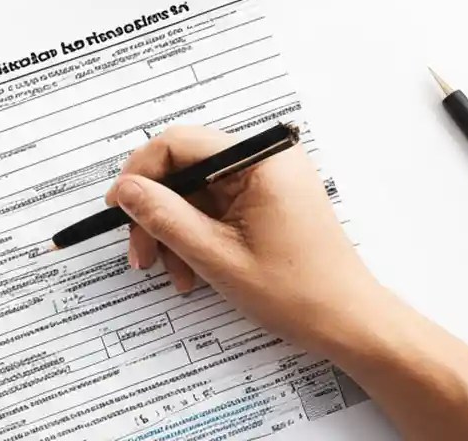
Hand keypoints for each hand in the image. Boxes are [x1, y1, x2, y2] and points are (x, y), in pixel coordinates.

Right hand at [109, 125, 387, 356]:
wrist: (349, 323)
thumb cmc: (298, 293)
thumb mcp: (216, 256)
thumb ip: (165, 217)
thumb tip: (126, 190)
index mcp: (261, 160)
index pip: (180, 144)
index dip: (140, 172)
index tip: (118, 206)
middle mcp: (266, 160)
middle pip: (185, 168)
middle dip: (157, 212)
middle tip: (140, 252)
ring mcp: (267, 180)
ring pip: (195, 192)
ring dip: (174, 231)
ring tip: (172, 272)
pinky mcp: (266, 200)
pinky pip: (214, 207)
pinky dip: (196, 236)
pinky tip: (191, 269)